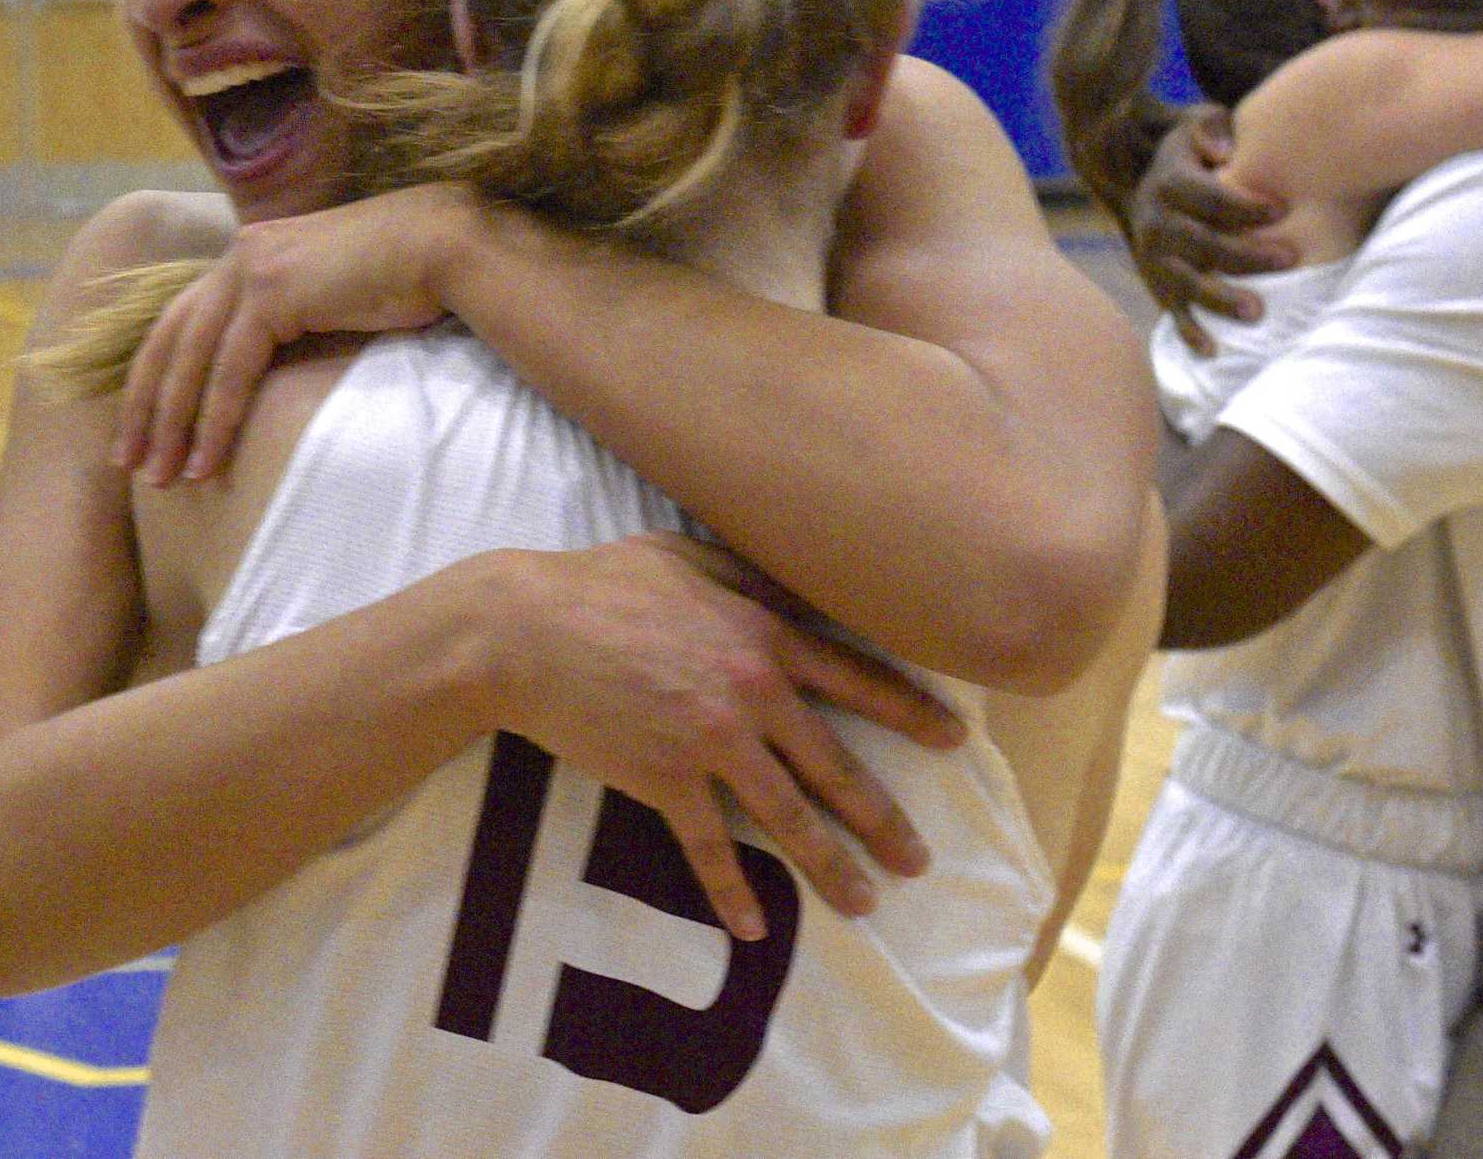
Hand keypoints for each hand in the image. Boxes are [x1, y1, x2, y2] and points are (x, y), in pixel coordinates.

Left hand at [115, 184, 468, 483]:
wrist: (448, 244)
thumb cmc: (410, 274)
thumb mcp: (335, 292)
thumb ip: (299, 311)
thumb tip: (280, 360)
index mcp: (252, 251)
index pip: (185, 319)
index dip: (159, 376)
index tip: (145, 428)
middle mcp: (241, 254)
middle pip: (170, 339)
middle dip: (146, 408)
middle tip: (130, 465)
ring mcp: (252, 268)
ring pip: (190, 359)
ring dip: (171, 425)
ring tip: (162, 477)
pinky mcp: (272, 292)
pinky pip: (228, 371)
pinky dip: (212, 421)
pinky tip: (205, 462)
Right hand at [486, 535, 962, 940]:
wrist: (529, 630)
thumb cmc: (606, 582)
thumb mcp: (692, 555)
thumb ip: (753, 575)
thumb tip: (800, 587)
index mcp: (766, 635)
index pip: (857, 680)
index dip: (909, 712)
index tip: (953, 740)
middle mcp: (753, 694)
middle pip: (835, 765)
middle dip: (882, 818)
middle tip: (919, 860)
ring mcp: (711, 742)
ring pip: (788, 816)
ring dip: (829, 866)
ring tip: (865, 905)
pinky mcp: (665, 780)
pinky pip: (709, 846)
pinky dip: (732, 891)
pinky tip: (754, 927)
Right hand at [1125, 106, 1291, 353]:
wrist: (1151, 175)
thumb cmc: (1197, 149)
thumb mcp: (1198, 121)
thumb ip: (1212, 127)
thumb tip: (1223, 153)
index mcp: (1167, 182)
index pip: (1207, 196)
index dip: (1244, 205)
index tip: (1283, 209)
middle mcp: (1154, 221)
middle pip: (1198, 242)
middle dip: (1243, 253)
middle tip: (1290, 257)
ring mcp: (1153, 257)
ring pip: (1183, 282)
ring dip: (1218, 298)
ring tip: (1257, 312)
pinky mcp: (1156, 282)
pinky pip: (1171, 310)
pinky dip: (1189, 332)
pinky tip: (1213, 351)